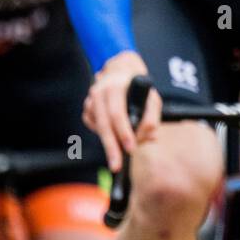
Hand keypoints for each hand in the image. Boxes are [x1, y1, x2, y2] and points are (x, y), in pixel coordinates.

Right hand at [83, 50, 160, 171]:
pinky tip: (114, 130)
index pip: (117, 112)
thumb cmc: (139, 89)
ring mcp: (91, 99)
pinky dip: (104, 133)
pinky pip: (93, 127)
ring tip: (121, 149)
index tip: (131, 148)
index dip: (123, 132)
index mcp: (116, 86)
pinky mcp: (86, 108)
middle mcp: (99, 91)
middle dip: (111, 147)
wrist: (121, 74)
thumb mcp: (152, 99)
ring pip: (98, 127)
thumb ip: (153, 117)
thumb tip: (150, 137)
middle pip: (104, 124)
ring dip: (110, 141)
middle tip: (117, 166)